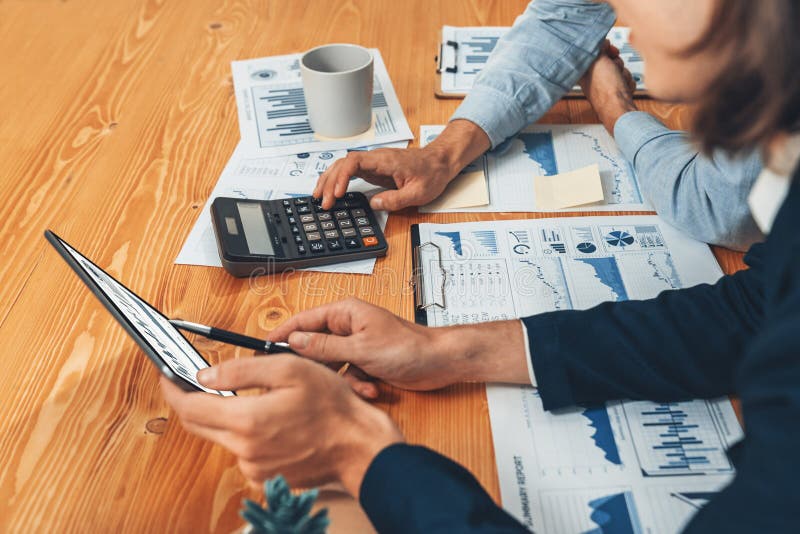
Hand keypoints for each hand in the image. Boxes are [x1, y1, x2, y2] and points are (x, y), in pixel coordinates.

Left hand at [160, 356, 402, 495]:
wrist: (359, 447)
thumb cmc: (333, 407)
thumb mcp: (290, 370)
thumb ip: (241, 371)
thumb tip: (204, 375)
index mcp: (247, 421)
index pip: (190, 407)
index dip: (173, 389)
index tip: (167, 376)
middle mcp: (244, 450)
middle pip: (199, 425)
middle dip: (193, 401)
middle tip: (197, 380)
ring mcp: (253, 467)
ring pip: (222, 436)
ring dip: (226, 416)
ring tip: (253, 397)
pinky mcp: (264, 476)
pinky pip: (242, 450)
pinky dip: (246, 433)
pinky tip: (271, 420)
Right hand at [267, 298, 530, 394]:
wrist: (439, 362)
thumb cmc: (408, 347)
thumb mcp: (361, 348)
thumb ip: (325, 346)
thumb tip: (294, 341)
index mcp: (345, 313)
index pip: (303, 321)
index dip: (282, 335)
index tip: (263, 350)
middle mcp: (348, 327)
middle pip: (314, 346)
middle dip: (319, 367)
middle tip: (315, 380)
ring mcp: (357, 346)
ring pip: (331, 366)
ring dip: (343, 381)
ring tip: (360, 385)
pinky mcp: (366, 363)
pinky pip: (348, 376)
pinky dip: (357, 386)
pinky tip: (372, 389)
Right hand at [312, 119, 490, 210]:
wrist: (439, 162)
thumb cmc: (431, 174)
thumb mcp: (418, 192)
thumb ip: (396, 199)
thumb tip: (375, 204)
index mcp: (384, 161)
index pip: (354, 162)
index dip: (341, 176)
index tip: (337, 193)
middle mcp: (375, 159)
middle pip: (343, 164)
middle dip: (329, 182)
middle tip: (323, 202)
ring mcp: (372, 163)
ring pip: (343, 166)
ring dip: (329, 179)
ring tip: (319, 196)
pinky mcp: (372, 169)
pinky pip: (349, 171)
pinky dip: (337, 180)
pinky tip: (330, 190)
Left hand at [580, 40, 637, 134]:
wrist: (619, 108)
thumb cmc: (606, 88)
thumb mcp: (599, 60)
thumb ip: (599, 47)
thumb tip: (602, 42)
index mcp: (583, 71)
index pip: (594, 52)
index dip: (604, 49)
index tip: (609, 50)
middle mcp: (592, 79)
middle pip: (609, 59)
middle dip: (616, 62)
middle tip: (614, 67)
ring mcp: (605, 86)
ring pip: (619, 69)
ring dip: (623, 72)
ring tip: (619, 80)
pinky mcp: (616, 92)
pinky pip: (625, 79)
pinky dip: (626, 81)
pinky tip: (623, 87)